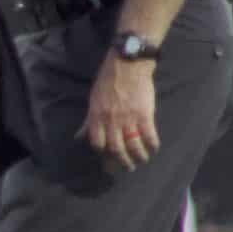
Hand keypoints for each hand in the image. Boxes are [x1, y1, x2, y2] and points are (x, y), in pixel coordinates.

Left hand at [81, 52, 158, 172]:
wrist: (127, 64)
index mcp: (96, 116)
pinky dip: (152, 145)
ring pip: (133, 145)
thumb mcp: (93, 101)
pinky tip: (153, 148)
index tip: (109, 161)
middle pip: (116, 148)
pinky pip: (149, 135)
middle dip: (122, 161)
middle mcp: (111, 120)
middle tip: (128, 167)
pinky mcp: (144, 114)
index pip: (97, 143)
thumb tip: (78, 137)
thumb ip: (88, 121)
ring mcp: (128, 118)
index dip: (103, 155)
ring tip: (142, 160)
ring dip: (138, 156)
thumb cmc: (108, 81)